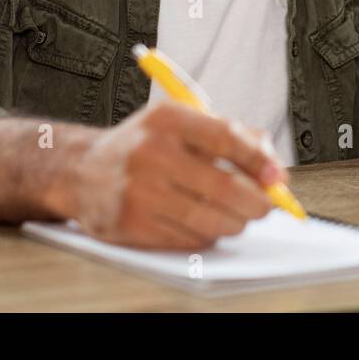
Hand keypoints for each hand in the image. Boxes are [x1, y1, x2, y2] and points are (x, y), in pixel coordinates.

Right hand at [67, 101, 288, 249]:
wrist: (80, 170)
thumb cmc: (143, 145)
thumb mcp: (181, 123)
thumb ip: (230, 136)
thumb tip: (274, 168)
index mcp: (168, 119)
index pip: (227, 140)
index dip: (260, 162)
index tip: (277, 178)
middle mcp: (152, 153)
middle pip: (225, 188)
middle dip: (257, 203)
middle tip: (265, 207)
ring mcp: (139, 192)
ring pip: (210, 221)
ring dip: (235, 223)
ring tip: (234, 216)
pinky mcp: (132, 225)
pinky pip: (189, 240)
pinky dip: (206, 236)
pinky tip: (201, 223)